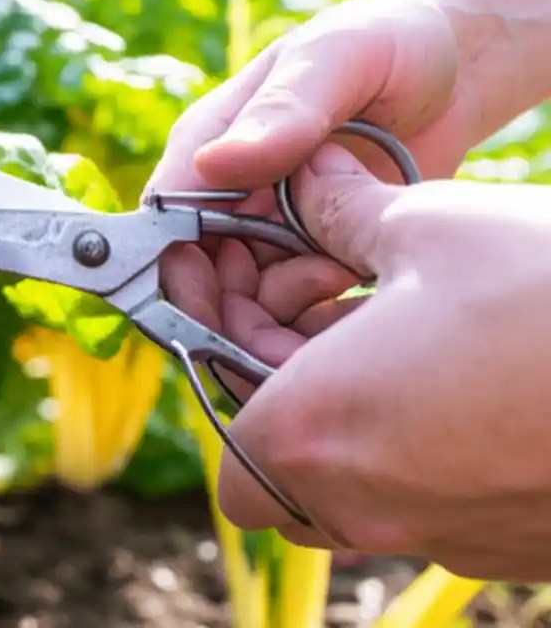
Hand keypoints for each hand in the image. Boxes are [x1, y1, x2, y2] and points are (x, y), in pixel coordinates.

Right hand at [147, 0, 476, 396]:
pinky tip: (362, 286)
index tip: (224, 305)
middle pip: (200, 282)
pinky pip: (295, 312)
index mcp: (208, 145)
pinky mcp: (310, 257)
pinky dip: (320, 319)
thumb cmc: (388, 39)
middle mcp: (226, 196)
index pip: (163, 226)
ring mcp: (267, 230)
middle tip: (314, 289)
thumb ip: (284, 110)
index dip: (181, 276)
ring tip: (346, 275)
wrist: (455, 66)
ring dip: (286, 315)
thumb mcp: (337, 60)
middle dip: (239, 310)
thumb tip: (216, 163)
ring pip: (245, 307)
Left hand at [217, 144, 550, 582]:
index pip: (222, 427)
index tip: (237, 299)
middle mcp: (362, 506)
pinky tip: (451, 364)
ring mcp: (438, 534)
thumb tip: (303, 178)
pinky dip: (411, 435)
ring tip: (385, 318)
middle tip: (311, 295)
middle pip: (280, 453)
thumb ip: (339, 208)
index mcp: (314, 433)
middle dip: (281, 372)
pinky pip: (423, 490)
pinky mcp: (504, 544)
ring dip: (346, 402)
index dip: (219, 357)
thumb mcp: (432, 225)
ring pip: (351, 474)